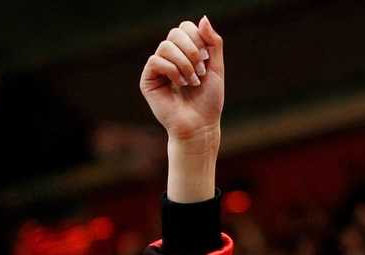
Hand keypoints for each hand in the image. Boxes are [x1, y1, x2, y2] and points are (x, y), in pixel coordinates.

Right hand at [139, 17, 224, 147]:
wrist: (200, 125)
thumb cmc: (209, 101)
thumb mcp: (217, 67)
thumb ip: (213, 42)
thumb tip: (203, 18)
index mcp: (184, 52)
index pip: (185, 28)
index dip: (198, 38)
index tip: (207, 59)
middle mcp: (169, 57)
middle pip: (175, 32)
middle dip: (192, 50)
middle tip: (200, 70)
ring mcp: (157, 68)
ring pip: (165, 46)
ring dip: (184, 63)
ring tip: (191, 81)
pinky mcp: (148, 80)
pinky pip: (156, 60)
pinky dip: (172, 71)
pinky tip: (179, 84)